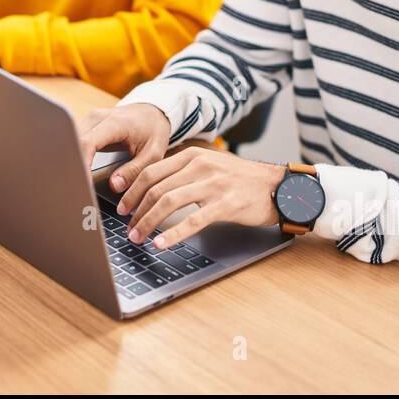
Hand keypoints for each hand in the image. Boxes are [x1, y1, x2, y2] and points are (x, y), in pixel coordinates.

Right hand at [77, 103, 170, 179]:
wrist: (151, 113)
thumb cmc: (153, 130)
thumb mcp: (153, 153)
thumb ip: (134, 170)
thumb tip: (114, 185)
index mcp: (115, 123)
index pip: (87, 143)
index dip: (81, 165)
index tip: (82, 183)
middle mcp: (97, 118)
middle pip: (73, 143)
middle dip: (73, 167)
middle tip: (79, 190)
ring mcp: (89, 120)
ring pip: (70, 142)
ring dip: (72, 163)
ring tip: (78, 184)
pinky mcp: (86, 125)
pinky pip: (74, 142)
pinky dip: (74, 158)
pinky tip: (80, 173)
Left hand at [115, 147, 282, 248]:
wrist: (278, 187)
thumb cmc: (241, 180)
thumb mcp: (210, 166)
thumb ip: (183, 173)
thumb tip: (152, 189)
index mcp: (192, 155)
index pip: (151, 170)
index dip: (131, 188)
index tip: (120, 204)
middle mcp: (200, 165)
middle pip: (156, 186)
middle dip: (135, 209)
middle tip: (126, 225)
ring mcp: (214, 184)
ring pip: (169, 202)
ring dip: (148, 222)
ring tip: (137, 236)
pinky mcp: (226, 204)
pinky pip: (193, 220)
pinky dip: (173, 233)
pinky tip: (161, 243)